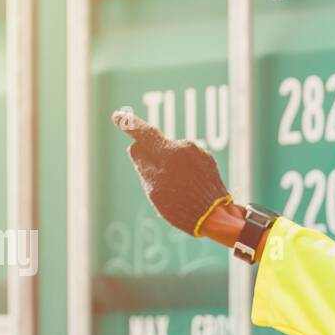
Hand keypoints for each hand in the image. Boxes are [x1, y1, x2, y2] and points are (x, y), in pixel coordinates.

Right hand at [112, 110, 240, 240]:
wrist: (217, 218)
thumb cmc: (182, 205)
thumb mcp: (154, 188)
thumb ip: (142, 164)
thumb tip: (137, 147)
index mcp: (169, 152)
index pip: (145, 133)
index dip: (129, 124)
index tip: (117, 116)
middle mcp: (186, 146)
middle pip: (159, 148)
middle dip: (154, 162)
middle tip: (160, 188)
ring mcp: (200, 153)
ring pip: (174, 157)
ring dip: (171, 170)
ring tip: (179, 194)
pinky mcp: (209, 162)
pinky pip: (188, 163)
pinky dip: (184, 174)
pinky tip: (189, 191)